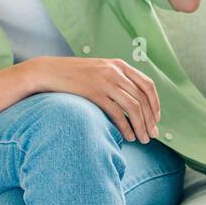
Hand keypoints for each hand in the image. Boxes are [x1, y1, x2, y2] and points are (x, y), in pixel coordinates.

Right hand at [30, 56, 160, 142]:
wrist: (48, 71)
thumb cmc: (75, 75)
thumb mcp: (100, 70)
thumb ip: (117, 79)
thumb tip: (133, 100)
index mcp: (119, 65)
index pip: (147, 85)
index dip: (155, 103)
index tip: (156, 119)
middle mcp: (115, 71)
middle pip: (142, 99)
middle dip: (150, 119)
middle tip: (153, 135)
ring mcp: (105, 81)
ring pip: (133, 107)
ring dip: (141, 126)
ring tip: (143, 139)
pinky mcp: (94, 93)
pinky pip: (116, 113)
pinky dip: (126, 127)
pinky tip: (128, 136)